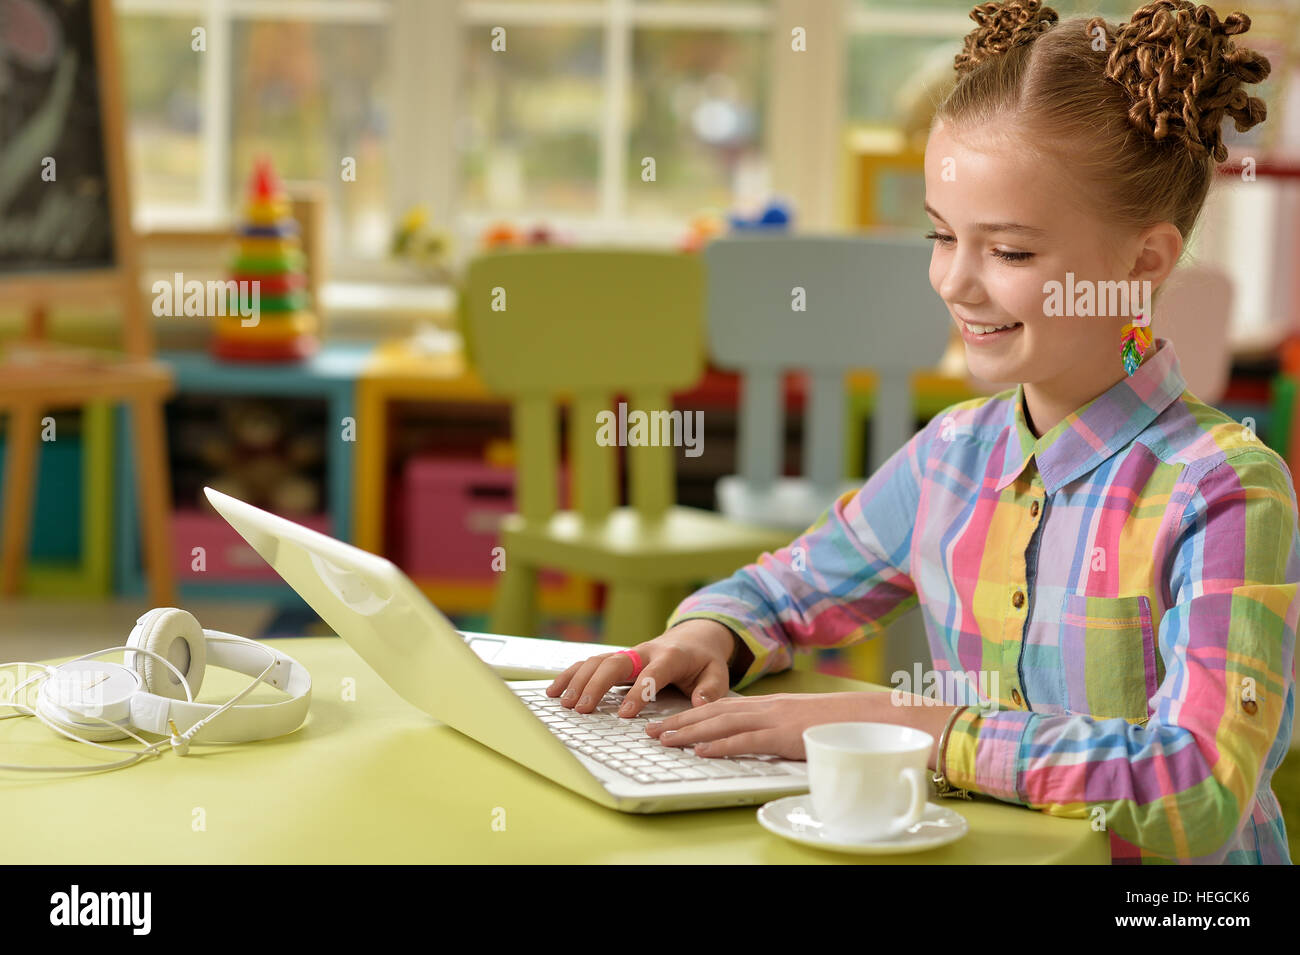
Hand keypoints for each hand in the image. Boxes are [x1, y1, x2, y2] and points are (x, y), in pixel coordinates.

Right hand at [545, 618, 736, 716]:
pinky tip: (555, 691)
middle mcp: (644, 652)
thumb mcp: (717, 673)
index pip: (652, 674)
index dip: (639, 693)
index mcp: (670, 657)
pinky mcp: (617, 659)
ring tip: (563, 703)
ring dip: (578, 680)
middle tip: (582, 709)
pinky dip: (571, 675)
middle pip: (615, 664)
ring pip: (597, 661)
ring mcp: (628, 654)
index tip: (624, 714)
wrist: (693, 638)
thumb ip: (711, 689)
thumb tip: (699, 704)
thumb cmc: (704, 661)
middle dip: (596, 686)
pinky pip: (589, 663)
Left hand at [645, 691, 881, 759]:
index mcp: (768, 705)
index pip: (721, 707)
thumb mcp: (801, 725)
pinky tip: (700, 751)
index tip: (667, 722)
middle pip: (712, 712)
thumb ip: (778, 732)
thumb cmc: (838, 724)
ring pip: (721, 723)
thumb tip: (760, 743)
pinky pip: (745, 740)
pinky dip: (719, 745)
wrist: (869, 716)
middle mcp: (765, 707)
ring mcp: (773, 719)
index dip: (691, 713)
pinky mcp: (783, 735)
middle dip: (678, 721)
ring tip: (663, 740)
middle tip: (650, 731)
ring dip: (688, 732)